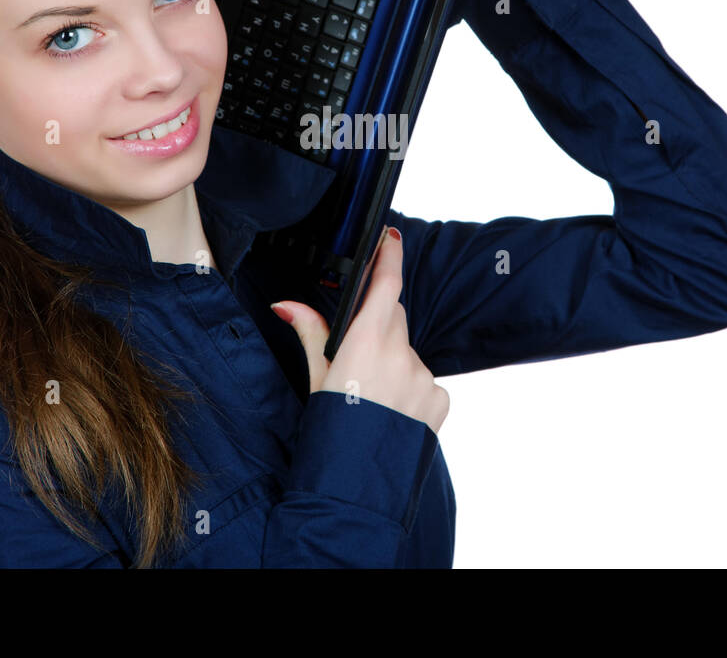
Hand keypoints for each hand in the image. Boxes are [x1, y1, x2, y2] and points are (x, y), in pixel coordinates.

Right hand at [270, 225, 449, 434]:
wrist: (355, 490)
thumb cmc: (329, 433)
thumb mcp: (316, 380)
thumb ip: (310, 334)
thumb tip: (286, 305)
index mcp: (367, 343)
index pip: (385, 284)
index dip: (389, 255)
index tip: (390, 237)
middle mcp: (401, 355)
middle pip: (393, 317)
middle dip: (376, 323)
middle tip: (355, 353)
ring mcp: (424, 377)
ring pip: (407, 351)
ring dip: (392, 360)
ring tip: (369, 397)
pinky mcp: (439, 399)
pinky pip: (423, 379)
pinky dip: (408, 387)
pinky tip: (390, 412)